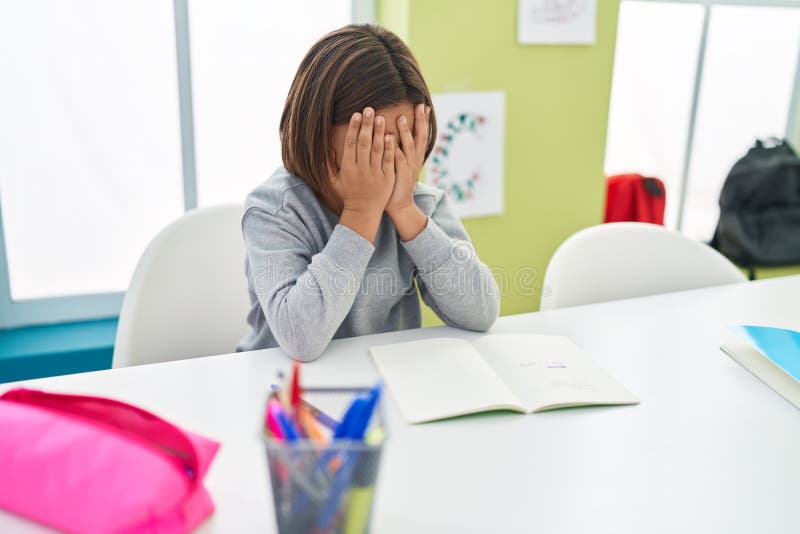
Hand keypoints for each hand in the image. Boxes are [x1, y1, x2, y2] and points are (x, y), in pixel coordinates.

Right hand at [329, 108, 396, 242]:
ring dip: (379, 133)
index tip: (356, 114)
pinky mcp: (387, 178)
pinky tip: (391, 135)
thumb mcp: (333, 181)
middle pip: (364, 143)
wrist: (364, 212)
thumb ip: (328, 164)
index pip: (351, 144)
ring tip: (381, 117)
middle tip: (370, 109)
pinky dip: (390, 148)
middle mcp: (361, 169)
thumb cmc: (348, 194)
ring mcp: (375, 173)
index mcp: (348, 168)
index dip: (354, 128)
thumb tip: (326, 147)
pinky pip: (388, 160)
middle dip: (367, 125)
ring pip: (377, 149)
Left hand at [385, 103, 429, 213]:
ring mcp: (409, 167)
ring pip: (409, 147)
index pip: (422, 135)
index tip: (424, 106)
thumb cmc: (397, 181)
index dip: (424, 121)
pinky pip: (398, 161)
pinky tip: (390, 140)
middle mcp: (415, 160)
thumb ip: (401, 148)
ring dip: (405, 132)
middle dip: (421, 122)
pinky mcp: (401, 175)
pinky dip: (395, 150)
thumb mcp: (402, 163)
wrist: (399, 204)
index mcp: (416, 156)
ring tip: (401, 118)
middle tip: (420, 106)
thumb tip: (395, 131)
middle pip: (420, 137)